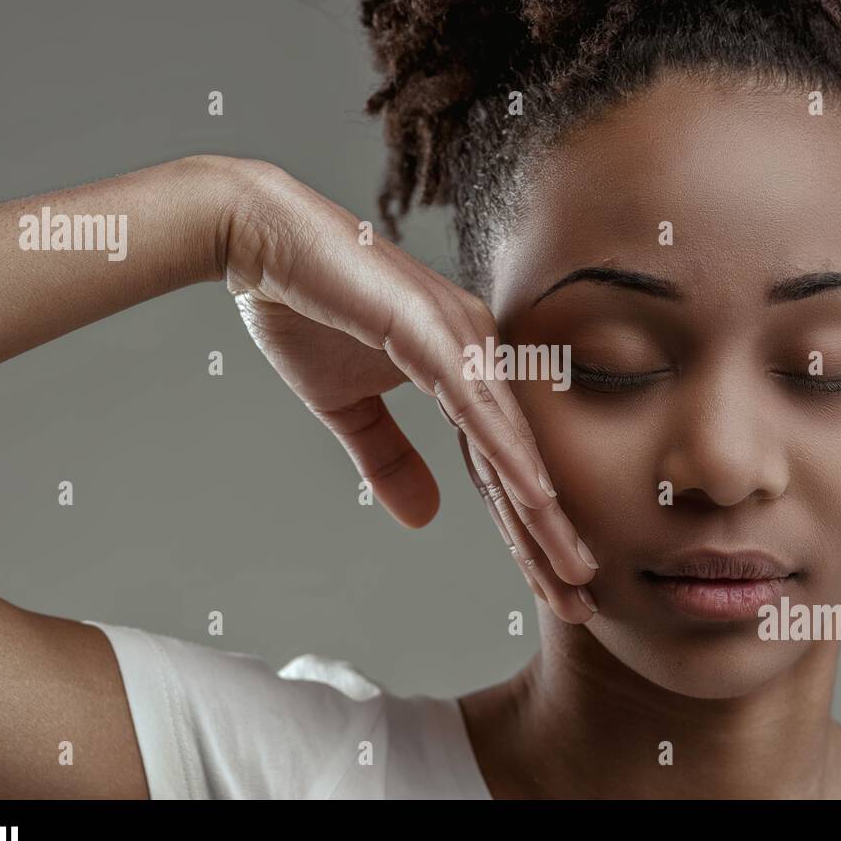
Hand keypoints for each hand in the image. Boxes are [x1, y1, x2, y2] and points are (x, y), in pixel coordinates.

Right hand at [219, 160, 596, 622]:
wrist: (259, 244)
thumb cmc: (303, 311)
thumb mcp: (346, 406)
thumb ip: (388, 457)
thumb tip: (424, 518)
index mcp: (463, 369)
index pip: (501, 465)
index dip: (524, 530)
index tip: (549, 583)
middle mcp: (477, 351)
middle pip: (520, 460)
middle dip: (549, 535)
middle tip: (581, 596)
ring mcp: (459, 336)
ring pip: (510, 439)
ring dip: (543, 509)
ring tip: (573, 567)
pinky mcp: (428, 329)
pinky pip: (476, 402)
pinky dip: (508, 451)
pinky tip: (537, 497)